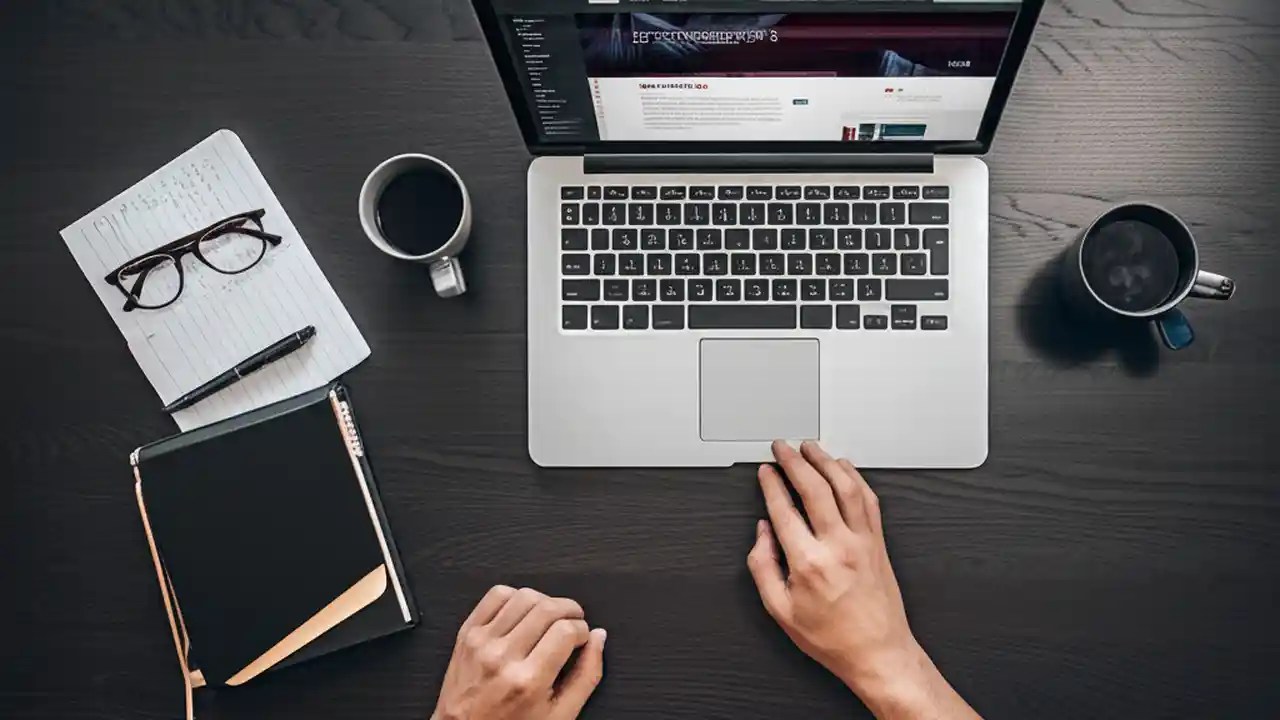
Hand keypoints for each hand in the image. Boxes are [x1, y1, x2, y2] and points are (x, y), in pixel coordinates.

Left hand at [431, 586, 606, 719]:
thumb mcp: (559, 716)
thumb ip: (586, 676)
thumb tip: (598, 638)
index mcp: (528, 681)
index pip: (567, 631)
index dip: (582, 629)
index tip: (582, 637)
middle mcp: (503, 658)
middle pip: (548, 608)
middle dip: (570, 609)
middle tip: (574, 621)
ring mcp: (482, 642)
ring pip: (524, 597)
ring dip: (546, 600)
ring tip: (551, 616)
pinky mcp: (468, 632)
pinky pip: (496, 595)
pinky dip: (517, 596)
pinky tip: (524, 612)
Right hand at [746, 442, 979, 718]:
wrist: (878, 653)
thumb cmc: (832, 637)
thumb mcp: (780, 611)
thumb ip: (763, 567)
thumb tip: (762, 534)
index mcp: (808, 563)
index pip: (784, 509)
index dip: (772, 484)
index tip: (765, 471)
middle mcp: (837, 546)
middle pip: (814, 488)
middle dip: (795, 461)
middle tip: (782, 447)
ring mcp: (862, 541)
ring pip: (845, 486)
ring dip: (825, 461)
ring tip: (810, 447)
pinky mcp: (879, 542)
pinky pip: (868, 499)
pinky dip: (854, 477)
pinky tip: (843, 467)